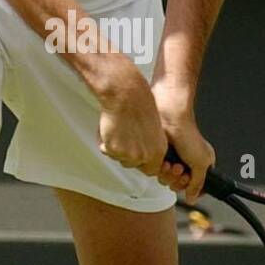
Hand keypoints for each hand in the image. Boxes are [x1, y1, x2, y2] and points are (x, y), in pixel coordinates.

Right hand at [96, 61, 167, 175]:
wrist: (127, 94)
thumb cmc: (140, 104)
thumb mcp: (154, 129)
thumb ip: (149, 145)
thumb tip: (142, 155)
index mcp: (158, 150)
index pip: (151, 170)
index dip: (143, 163)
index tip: (136, 154)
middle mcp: (145, 156)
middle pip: (132, 165)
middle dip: (127, 154)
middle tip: (124, 137)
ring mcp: (128, 155)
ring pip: (118, 158)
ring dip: (116, 148)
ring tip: (118, 128)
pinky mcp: (113, 150)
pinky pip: (106, 150)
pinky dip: (105, 141)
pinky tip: (110, 127)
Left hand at [152, 91, 213, 201]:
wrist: (170, 120)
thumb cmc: (188, 135)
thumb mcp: (201, 163)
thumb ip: (198, 184)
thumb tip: (193, 198)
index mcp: (203, 163)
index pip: (199, 186)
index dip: (194, 189)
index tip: (191, 183)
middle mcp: (188, 164)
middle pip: (182, 186)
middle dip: (180, 180)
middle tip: (182, 170)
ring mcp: (174, 161)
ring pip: (169, 181)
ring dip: (171, 175)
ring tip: (173, 164)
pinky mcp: (161, 159)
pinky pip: (159, 174)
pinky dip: (162, 170)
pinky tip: (165, 162)